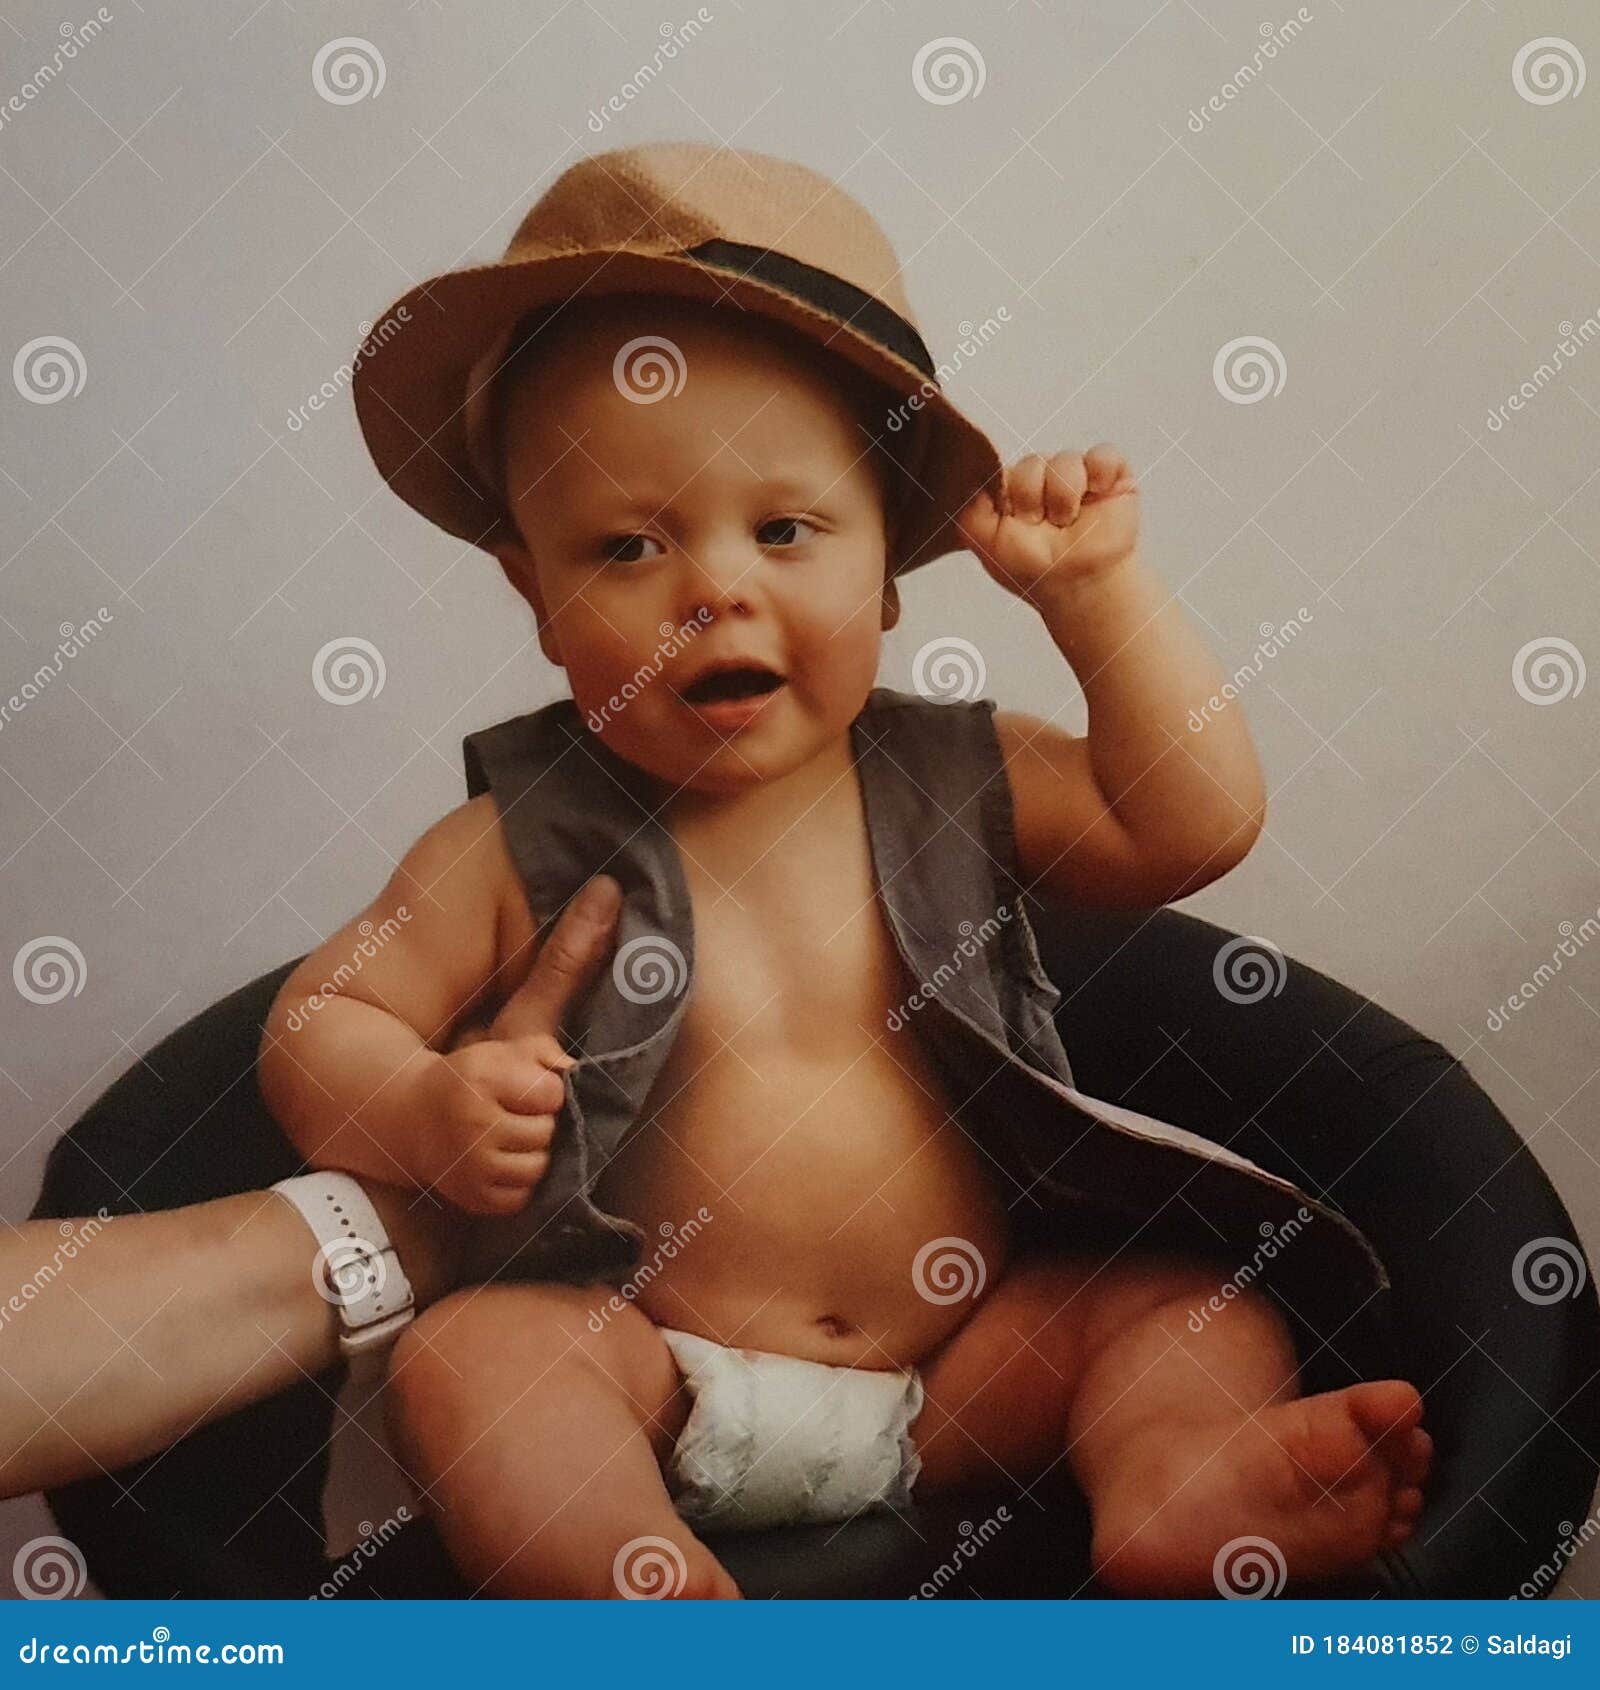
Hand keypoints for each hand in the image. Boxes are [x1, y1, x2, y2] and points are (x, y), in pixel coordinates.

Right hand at [421, 875, 622, 1215]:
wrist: (405, 1124)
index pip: (556, 1086)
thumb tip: (611, 891)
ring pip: (545, 1161)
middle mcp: (474, 1129)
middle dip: (543, 1115)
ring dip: (533, 1148)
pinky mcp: (480, 1206)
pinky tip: (497, 1160)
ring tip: (502, 1130)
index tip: (517, 1072)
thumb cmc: (475, 1065)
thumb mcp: (520, 1014)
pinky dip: (520, 1181)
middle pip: (556, 1124)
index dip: (547, 1080)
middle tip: (508, 1104)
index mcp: (477, 1079)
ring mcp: (474, 1174)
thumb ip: (568, 956)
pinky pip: (530, 1194)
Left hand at [956, 445, 1139, 606]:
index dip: (1010, 497)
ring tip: (1069, 522)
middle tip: (1045, 527)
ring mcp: (1079, 475)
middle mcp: (1045, 478)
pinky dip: (1100, 473)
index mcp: (1015, 489)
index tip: (1016, 523)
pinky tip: (1097, 497)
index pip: (1004, 469)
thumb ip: (967, 507)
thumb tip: (971, 473)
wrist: (1076, 588)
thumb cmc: (1032, 569)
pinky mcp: (1112, 476)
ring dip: (1065, 498)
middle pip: (1033, 463)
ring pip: (1066, 460)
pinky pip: (1104, 455)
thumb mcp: (983, 540)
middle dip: (1035, 501)